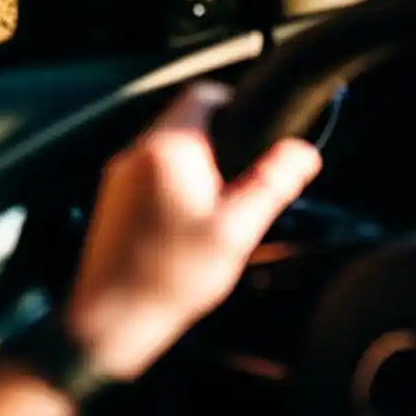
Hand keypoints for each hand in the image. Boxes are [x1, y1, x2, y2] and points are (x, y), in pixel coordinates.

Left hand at [65, 82, 321, 379]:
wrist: (111, 321)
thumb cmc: (171, 277)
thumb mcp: (237, 230)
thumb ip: (272, 183)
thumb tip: (303, 153)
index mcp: (169, 150)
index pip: (203, 95)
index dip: (235, 103)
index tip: (256, 130)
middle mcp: (137, 154)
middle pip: (185, 120)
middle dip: (220, 141)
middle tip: (243, 177)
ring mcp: (119, 177)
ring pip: (167, 147)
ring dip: (196, 164)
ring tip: (218, 205)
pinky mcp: (112, 201)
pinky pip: (150, 173)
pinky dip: (174, 184)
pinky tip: (189, 223)